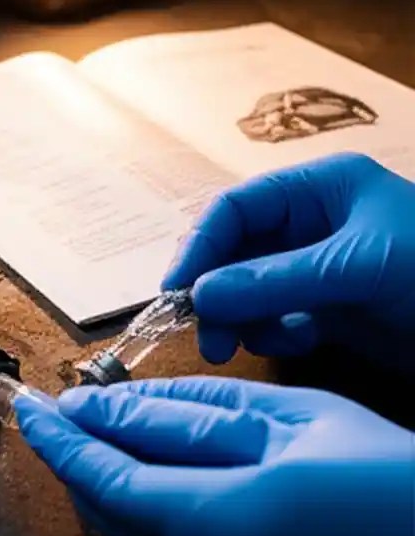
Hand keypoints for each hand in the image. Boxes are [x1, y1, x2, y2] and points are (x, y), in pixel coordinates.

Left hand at [15, 376, 414, 535]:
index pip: (101, 476)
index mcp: (213, 521)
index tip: (24, 404)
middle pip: (106, 506)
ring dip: (102, 477)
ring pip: (129, 527)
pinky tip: (140, 463)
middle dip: (74, 454)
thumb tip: (107, 406)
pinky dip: (135, 499)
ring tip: (91, 425)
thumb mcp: (284, 422)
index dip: (56, 439)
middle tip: (56, 406)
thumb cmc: (382, 475)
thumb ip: (188, 416)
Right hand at [163, 152, 414, 365]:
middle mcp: (312, 226)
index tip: (178, 293)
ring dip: (239, 318)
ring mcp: (320, 270)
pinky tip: (295, 342)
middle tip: (207, 337)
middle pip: (233, 253)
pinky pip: (276, 319)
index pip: (234, 210)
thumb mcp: (357, 268)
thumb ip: (274, 280)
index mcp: (320, 190)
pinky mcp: (333, 312)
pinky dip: (271, 334)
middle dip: (215, 293)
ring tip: (243, 345)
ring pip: (248, 291)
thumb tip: (198, 294)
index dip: (199, 248)